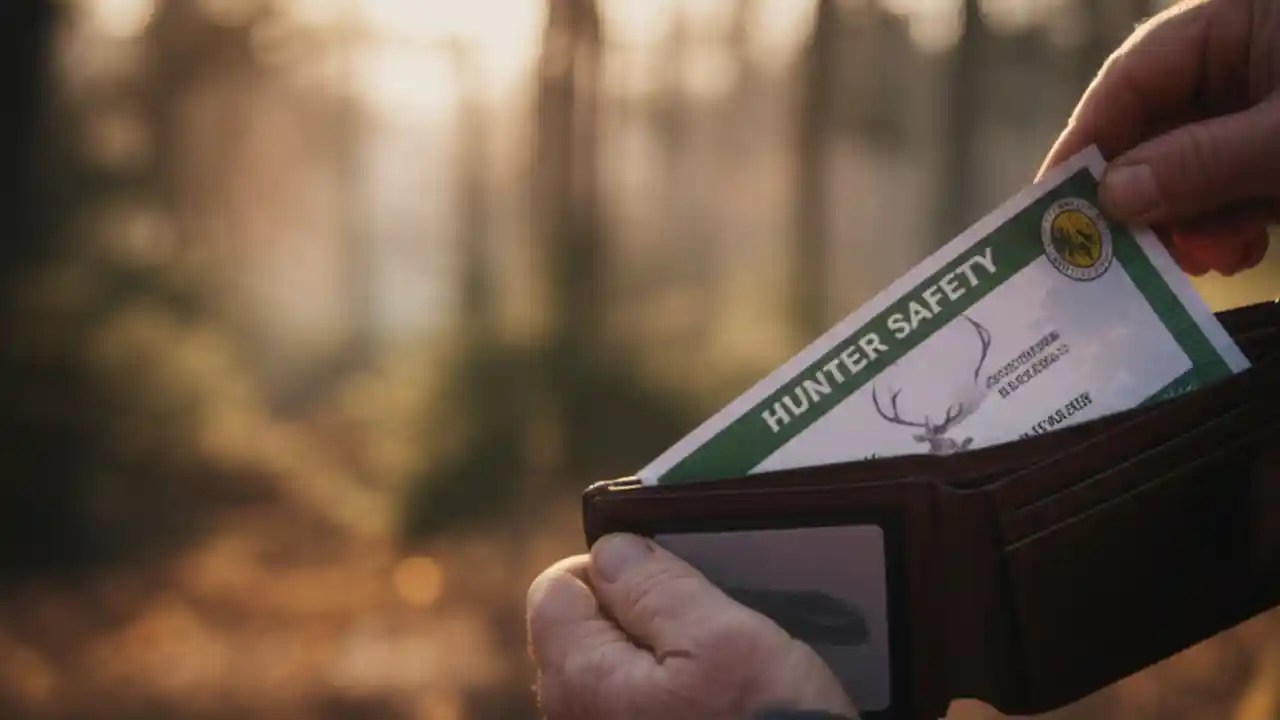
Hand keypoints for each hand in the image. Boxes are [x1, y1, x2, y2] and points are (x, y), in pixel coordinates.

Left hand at [527, 534, 857, 719]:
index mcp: (579, 677)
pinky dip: (679, 689)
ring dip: (668, 652)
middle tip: (707, 631)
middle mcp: (576, 714)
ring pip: (622, 664)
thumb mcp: (723, 639)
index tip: (669, 585)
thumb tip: (611, 550)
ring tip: (722, 670)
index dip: (614, 571)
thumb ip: (657, 588)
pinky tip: (721, 702)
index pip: (556, 588)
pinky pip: (646, 699)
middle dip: (644, 613)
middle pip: (588, 626)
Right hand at [1039, 0, 1278, 275]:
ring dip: (1189, 222)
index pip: (1133, 77)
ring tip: (1199, 260)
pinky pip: (1234, 188)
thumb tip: (1111, 198)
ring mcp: (1267, 105)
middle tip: (1118, 255)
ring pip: (1193, 167)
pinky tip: (1238, 252)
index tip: (1051, 204)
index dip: (1086, 142)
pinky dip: (1228, 225)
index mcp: (1239, 20)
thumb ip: (1201, 163)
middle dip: (1142, 196)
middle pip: (1157, 129)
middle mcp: (1244, 59)